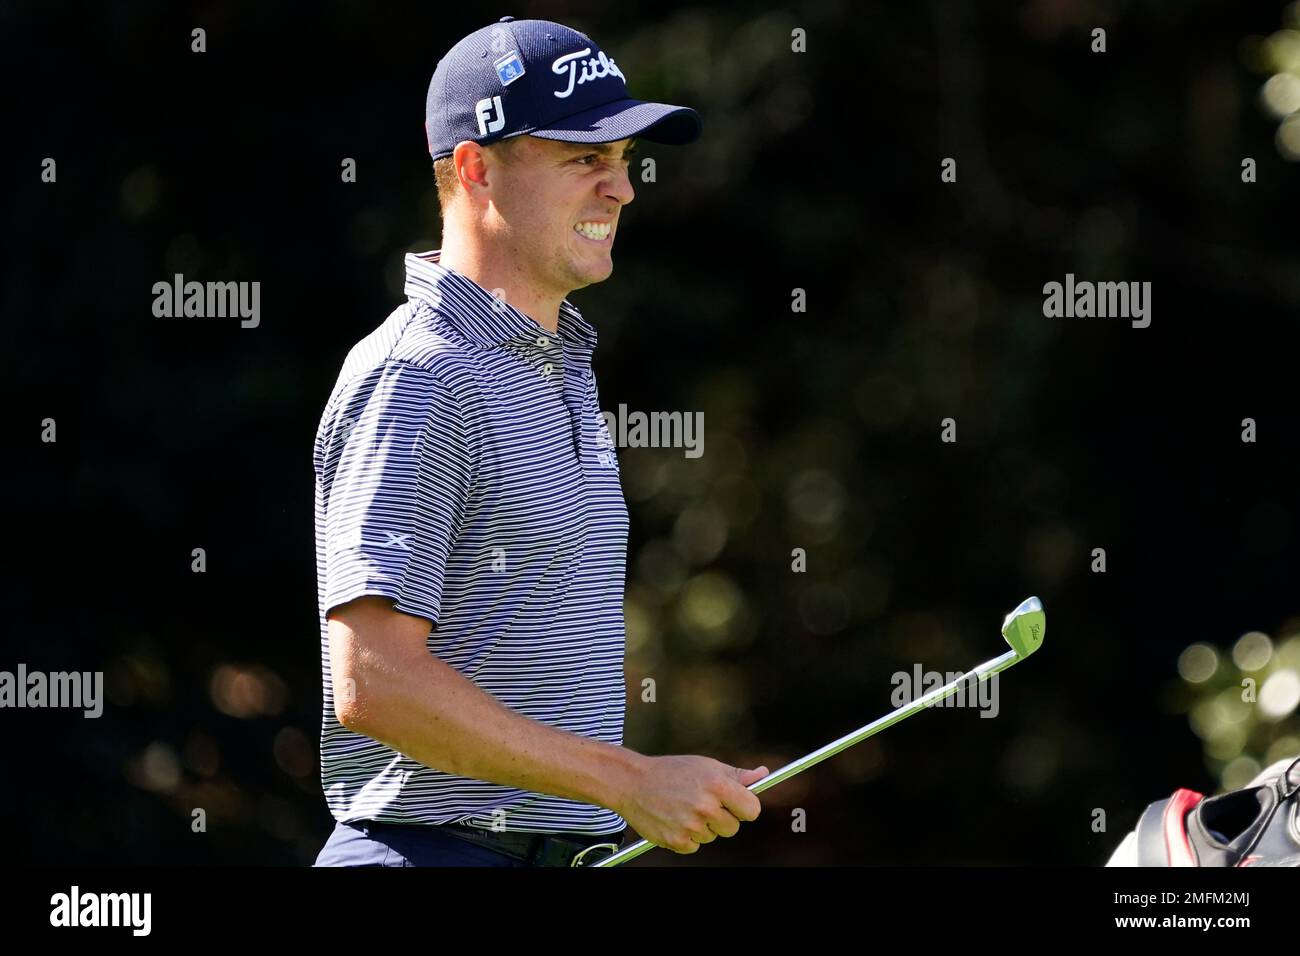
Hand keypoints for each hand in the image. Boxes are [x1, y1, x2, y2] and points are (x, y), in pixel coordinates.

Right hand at [615, 754, 768, 853]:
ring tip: (684, 807)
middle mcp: (705, 807)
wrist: (632, 782)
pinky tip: (674, 818)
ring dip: (703, 826)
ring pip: (713, 837)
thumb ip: (736, 775)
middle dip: (723, 818)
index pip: (752, 810)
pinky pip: (694, 846)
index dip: (746, 807)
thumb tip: (763, 774)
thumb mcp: (705, 766)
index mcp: (717, 785)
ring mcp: (690, 826)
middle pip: (733, 828)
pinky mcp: (676, 841)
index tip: (738, 804)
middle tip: (704, 803)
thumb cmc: (672, 771)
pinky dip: (687, 836)